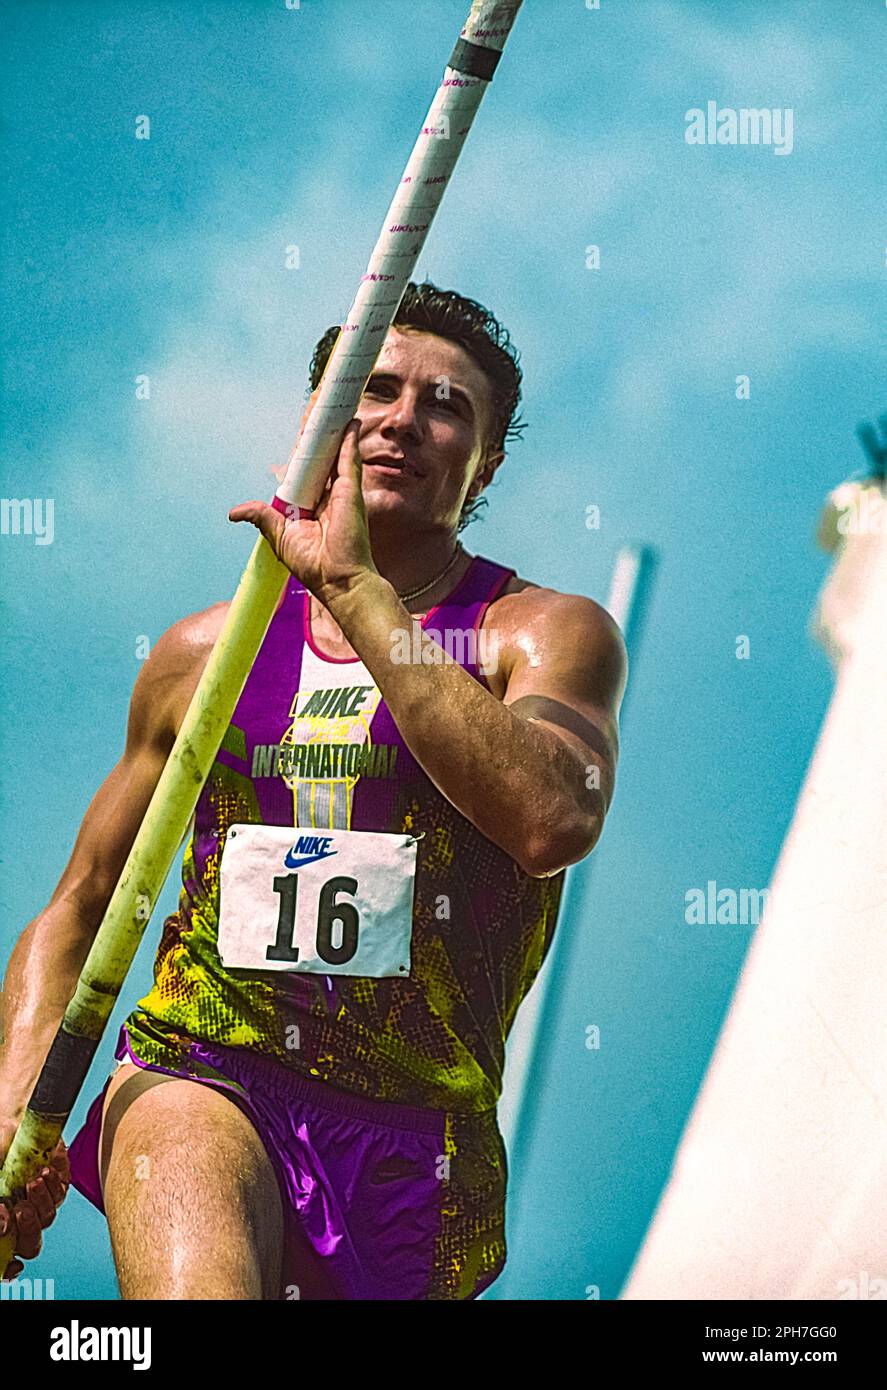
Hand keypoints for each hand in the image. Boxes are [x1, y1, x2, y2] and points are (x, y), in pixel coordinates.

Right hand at [0, 1125, 70, 1280]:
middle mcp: (19, 1216)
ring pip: (47, 1218)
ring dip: (40, 1202)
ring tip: (32, 1181)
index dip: (8, 1268)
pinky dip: (52, 1184)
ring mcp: (39, 1200)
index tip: (13, 1266)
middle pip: (30, 1244)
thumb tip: (2, 1222)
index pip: (6, 1257)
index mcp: (3, 1221)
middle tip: (19, 1208)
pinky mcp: (57, 1181)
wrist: (11, 1120)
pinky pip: (60, 1192)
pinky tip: (43, 1170)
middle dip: (28, 1228)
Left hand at [230, 418, 377, 608]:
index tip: (302, 427)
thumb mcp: (279, 536)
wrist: (338, 580)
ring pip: (334, 448)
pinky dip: (347, 436)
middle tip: (315, 403)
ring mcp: (340, 489)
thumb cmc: (314, 564)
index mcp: (309, 500)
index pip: (304, 465)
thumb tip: (235, 512)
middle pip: (320, 451)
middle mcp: (326, 491)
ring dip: (331, 424)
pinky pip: (348, 456)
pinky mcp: (350, 489)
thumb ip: (262, 517)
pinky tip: (346, 418)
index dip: (302, 445)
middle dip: (317, 428)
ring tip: (328, 399)